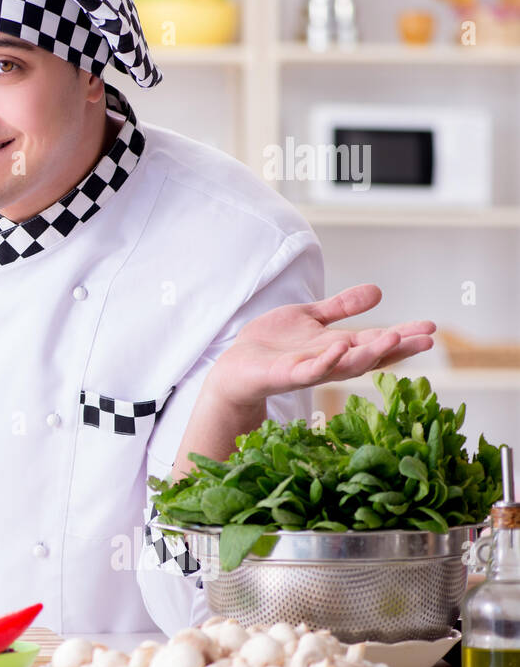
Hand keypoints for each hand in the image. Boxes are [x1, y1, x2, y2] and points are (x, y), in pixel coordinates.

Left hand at [207, 283, 435, 407]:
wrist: (235, 367)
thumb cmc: (272, 345)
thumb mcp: (310, 317)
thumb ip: (341, 307)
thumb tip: (378, 290)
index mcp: (337, 347)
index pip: (376, 341)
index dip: (404, 335)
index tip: (431, 328)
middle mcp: (329, 361)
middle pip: (370, 355)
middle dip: (399, 347)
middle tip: (429, 338)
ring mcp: (310, 370)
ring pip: (346, 365)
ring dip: (370, 354)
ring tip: (395, 340)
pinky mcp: (286, 375)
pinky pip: (310, 371)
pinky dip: (326, 361)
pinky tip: (340, 347)